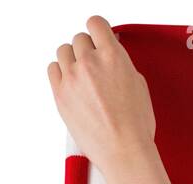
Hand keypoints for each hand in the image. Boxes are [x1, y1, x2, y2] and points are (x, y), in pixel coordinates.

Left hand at [47, 16, 156, 174]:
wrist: (123, 150)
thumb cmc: (135, 126)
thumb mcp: (139, 87)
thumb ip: (122, 66)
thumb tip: (112, 59)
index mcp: (113, 57)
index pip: (96, 24)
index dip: (99, 30)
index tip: (100, 37)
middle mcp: (90, 62)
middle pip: (79, 39)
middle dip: (88, 49)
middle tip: (95, 64)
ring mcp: (72, 77)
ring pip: (63, 51)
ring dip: (73, 59)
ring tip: (83, 74)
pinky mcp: (59, 92)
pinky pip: (53, 69)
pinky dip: (61, 72)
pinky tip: (72, 82)